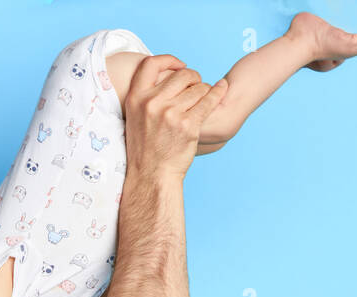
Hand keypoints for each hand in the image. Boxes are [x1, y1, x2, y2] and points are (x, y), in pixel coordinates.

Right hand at [122, 54, 227, 180]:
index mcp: (136, 98)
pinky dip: (218, 92)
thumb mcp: (134, 118)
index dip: (168, 60)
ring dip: (204, 91)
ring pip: (197, 88)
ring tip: (203, 98)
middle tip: (197, 85)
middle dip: (193, 77)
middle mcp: (152, 103)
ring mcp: (170, 114)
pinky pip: (208, 101)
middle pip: (180, 75)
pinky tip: (222, 88)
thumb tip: (165, 76)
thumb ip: (145, 96)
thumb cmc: (145, 148)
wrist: (152, 175)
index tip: (179, 65)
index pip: (150, 64)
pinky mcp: (188, 125)